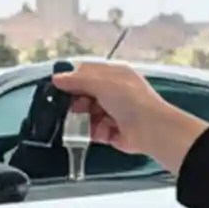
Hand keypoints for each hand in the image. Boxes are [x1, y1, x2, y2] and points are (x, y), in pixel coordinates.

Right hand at [51, 63, 208, 173]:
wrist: (151, 129)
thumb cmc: (130, 99)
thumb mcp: (102, 83)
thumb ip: (78, 80)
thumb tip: (57, 78)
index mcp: (115, 75)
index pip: (88, 73)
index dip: (72, 79)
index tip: (57, 87)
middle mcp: (115, 93)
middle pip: (86, 95)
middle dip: (75, 101)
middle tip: (64, 107)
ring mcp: (114, 113)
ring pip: (88, 114)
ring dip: (79, 118)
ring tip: (72, 122)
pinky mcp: (113, 132)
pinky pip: (94, 131)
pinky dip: (87, 132)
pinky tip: (80, 134)